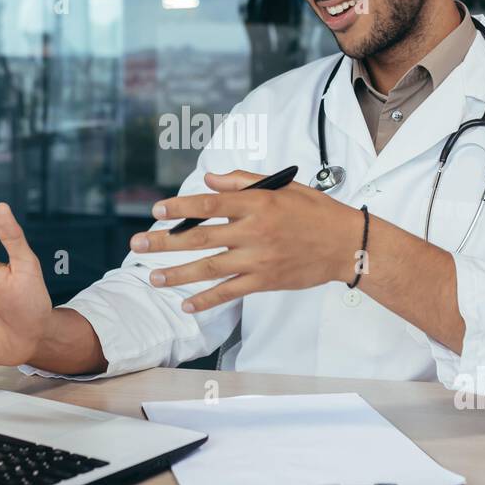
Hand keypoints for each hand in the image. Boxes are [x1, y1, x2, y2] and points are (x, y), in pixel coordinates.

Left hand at [130, 169, 363, 313]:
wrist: (346, 244)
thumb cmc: (314, 212)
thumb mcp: (282, 187)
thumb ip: (242, 182)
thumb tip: (209, 179)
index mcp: (257, 203)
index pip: (209, 204)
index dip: (179, 208)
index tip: (156, 211)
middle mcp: (254, 231)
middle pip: (200, 237)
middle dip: (165, 242)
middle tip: (138, 245)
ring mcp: (259, 259)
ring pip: (209, 268)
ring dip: (177, 274)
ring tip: (152, 277)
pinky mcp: (265, 280)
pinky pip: (230, 292)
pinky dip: (207, 300)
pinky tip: (186, 304)